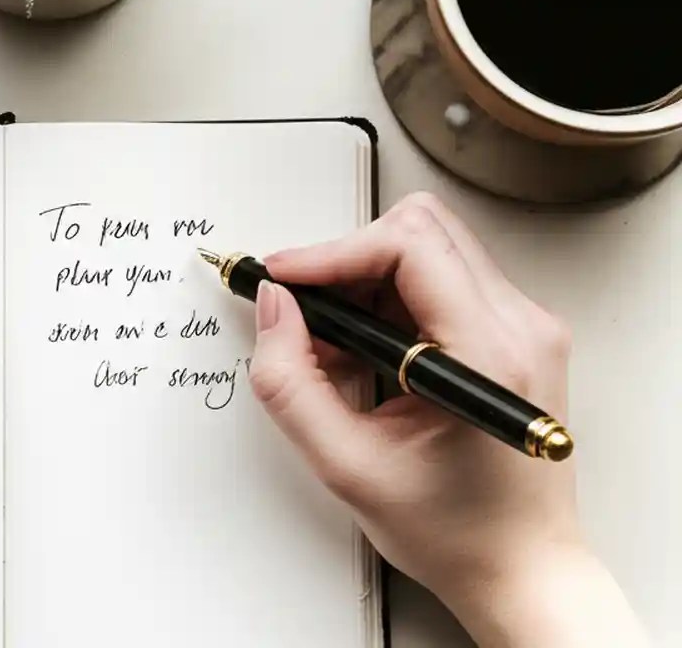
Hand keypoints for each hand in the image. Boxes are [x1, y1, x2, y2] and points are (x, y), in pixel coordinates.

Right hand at [247, 193, 647, 646]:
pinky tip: (368, 350)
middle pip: (420, 230)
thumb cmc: (456, 531)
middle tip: (304, 306)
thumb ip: (292, 384)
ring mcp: (522, 325)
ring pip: (428, 246)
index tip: (284, 276)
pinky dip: (389, 298)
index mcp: (489, 355)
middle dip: (347, 258)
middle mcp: (520, 326)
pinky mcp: (512, 332)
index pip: (408, 246)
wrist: (519, 566)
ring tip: (335, 341)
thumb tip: (273, 310)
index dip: (331, 252)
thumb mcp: (346, 466)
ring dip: (365, 278)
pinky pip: (441, 278)